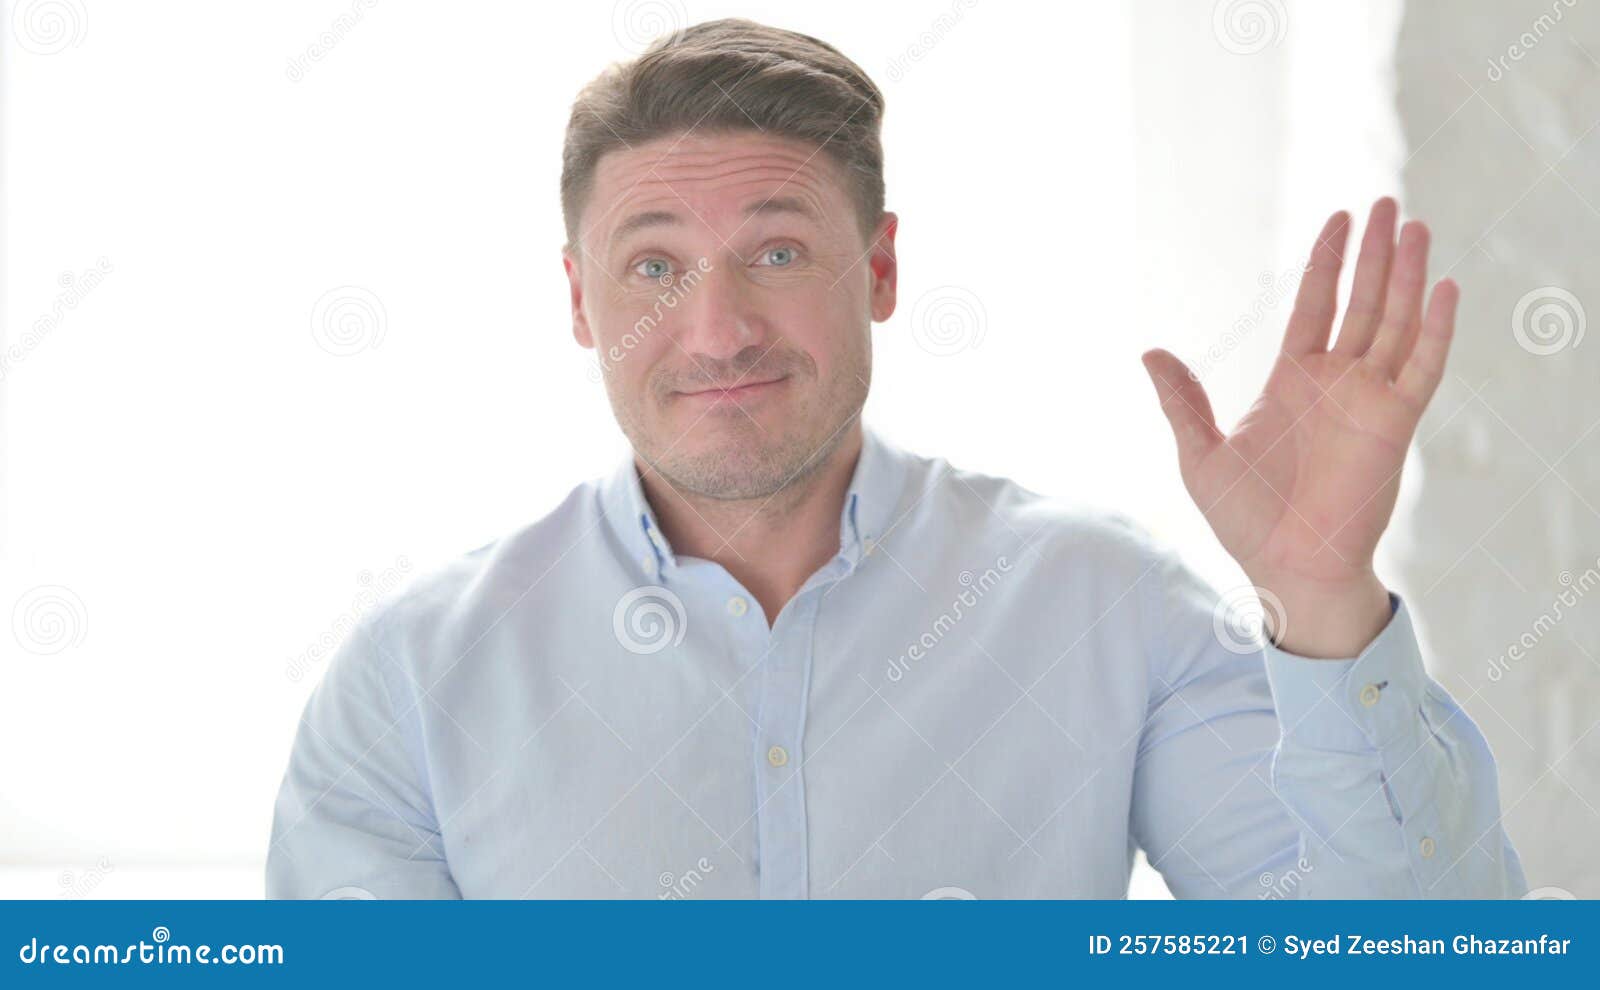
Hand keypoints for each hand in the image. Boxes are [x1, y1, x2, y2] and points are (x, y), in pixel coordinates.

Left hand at [1141, 198, 1455, 656]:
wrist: (1285, 568)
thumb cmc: (1244, 520)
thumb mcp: (1199, 454)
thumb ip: (1182, 401)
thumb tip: (1150, 353)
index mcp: (1292, 381)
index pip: (1317, 305)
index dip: (1328, 263)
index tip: (1339, 219)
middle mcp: (1336, 382)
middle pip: (1363, 302)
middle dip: (1375, 254)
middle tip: (1388, 203)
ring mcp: (1370, 399)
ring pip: (1395, 322)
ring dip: (1408, 275)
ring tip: (1415, 226)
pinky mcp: (1395, 423)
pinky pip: (1422, 367)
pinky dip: (1435, 328)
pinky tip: (1443, 288)